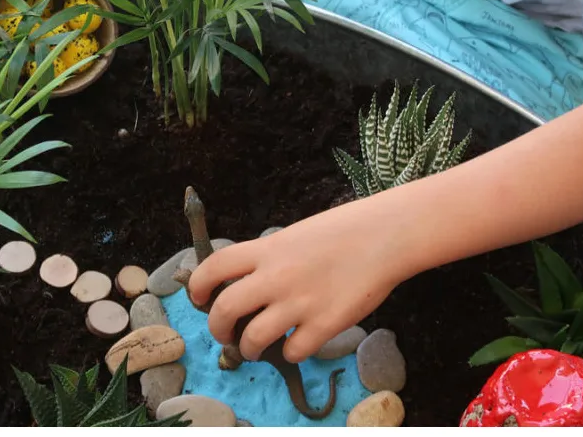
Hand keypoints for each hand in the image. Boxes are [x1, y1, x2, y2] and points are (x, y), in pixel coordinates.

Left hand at [187, 196, 405, 362]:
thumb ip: (271, 257)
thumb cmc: (345, 229)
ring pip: (253, 339)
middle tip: (226, 334)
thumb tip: (249, 282)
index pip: (215, 266)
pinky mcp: (324, 324)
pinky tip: (297, 344)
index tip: (198, 298)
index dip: (197, 285)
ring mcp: (299, 303)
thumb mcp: (297, 234)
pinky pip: (292, 352)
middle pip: (225, 310)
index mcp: (268, 249)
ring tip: (255, 349)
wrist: (385, 235)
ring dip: (248, 349)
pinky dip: (289, 353)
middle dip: (218, 329)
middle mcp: (276, 276)